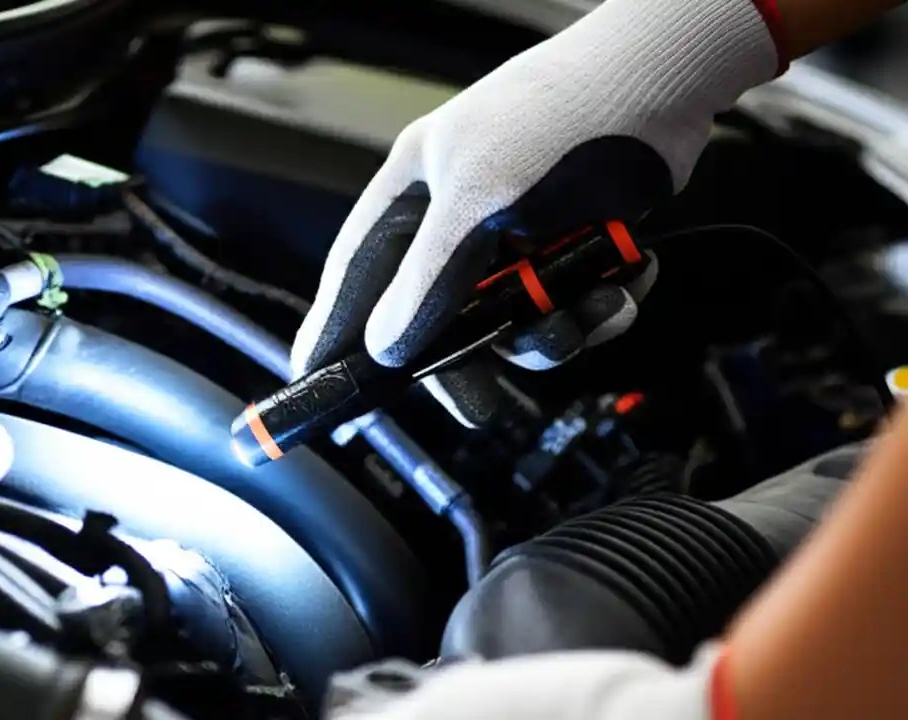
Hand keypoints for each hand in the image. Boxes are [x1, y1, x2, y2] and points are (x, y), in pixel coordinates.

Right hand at [291, 0, 783, 427]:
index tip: (317, 377)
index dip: (335, 327)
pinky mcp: (573, 247)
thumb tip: (384, 346)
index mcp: (418, 192)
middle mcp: (461, 218)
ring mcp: (518, 235)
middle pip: (441, 316)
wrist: (665, 84)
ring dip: (553, 331)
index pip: (358, 271)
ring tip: (587, 307)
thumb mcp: (479, 199)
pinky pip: (570, 309)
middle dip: (472, 357)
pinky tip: (621, 284)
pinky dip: (599, 308)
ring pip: (513, 322)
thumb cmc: (559, 116)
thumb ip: (429, 277)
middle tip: (480, 405)